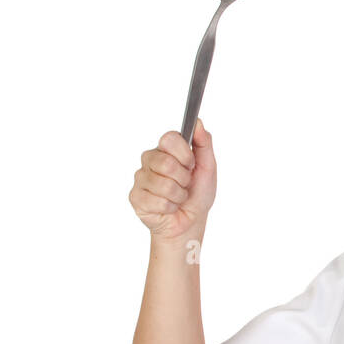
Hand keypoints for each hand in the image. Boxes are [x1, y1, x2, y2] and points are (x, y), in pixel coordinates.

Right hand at [129, 119, 217, 242]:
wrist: (190, 222)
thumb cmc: (198, 194)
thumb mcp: (208, 167)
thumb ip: (204, 144)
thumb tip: (199, 122)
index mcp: (165, 149)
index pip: (169, 138)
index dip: (184, 154)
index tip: (191, 165)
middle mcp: (150, 160)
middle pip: (165, 162)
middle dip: (183, 178)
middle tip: (185, 184)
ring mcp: (140, 178)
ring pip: (163, 184)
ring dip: (178, 195)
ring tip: (178, 197)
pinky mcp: (135, 197)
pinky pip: (157, 201)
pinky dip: (170, 207)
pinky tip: (169, 207)